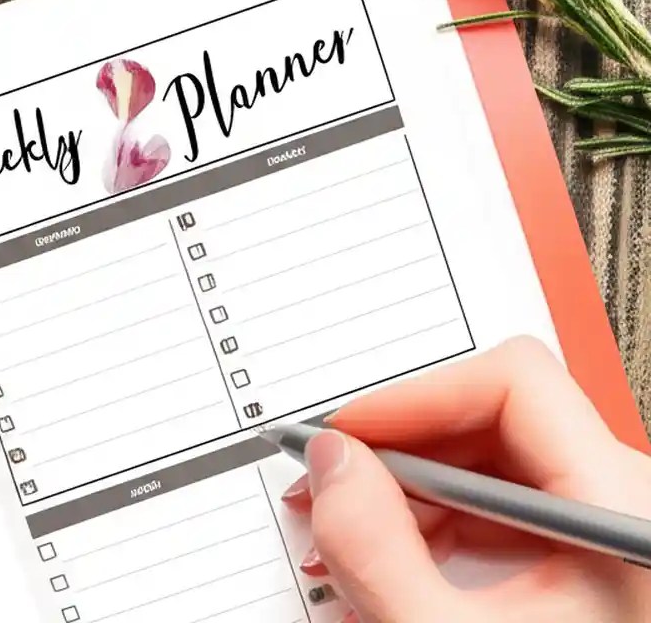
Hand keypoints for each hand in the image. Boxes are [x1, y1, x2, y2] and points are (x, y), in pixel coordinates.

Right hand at [282, 336, 650, 622]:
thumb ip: (377, 547)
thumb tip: (334, 464)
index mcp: (620, 511)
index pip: (513, 383)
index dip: (415, 397)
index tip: (347, 435)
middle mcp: (623, 508)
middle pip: (496, 420)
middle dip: (396, 450)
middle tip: (327, 483)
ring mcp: (605, 535)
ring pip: (492, 466)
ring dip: (406, 491)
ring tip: (341, 532)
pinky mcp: (583, 564)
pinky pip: (500, 512)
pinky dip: (435, 526)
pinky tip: (386, 561)